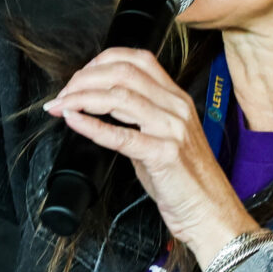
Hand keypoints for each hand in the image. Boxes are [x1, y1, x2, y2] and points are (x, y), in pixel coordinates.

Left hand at [45, 48, 258, 261]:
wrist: (210, 212)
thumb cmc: (186, 181)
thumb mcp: (164, 139)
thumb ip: (138, 120)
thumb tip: (100, 110)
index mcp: (176, 99)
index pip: (137, 59)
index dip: (101, 61)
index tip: (80, 76)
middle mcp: (176, 108)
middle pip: (123, 73)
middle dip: (84, 79)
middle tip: (63, 94)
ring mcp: (171, 129)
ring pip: (119, 96)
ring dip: (81, 98)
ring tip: (61, 106)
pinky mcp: (164, 155)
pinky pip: (122, 135)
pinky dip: (92, 125)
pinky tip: (74, 121)